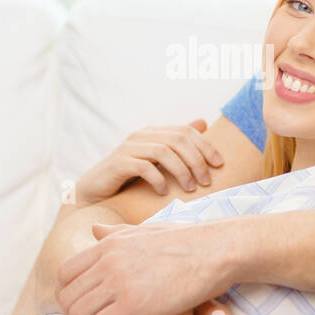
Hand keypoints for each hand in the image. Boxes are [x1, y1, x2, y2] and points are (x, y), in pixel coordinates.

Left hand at [57, 219, 238, 314]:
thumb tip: (95, 230)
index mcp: (109, 244)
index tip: (71, 309)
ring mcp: (117, 282)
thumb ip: (117, 233)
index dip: (64, 294)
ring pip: (78, 313)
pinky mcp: (131, 304)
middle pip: (68, 294)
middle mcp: (107, 260)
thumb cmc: (189, 242)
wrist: (215, 251)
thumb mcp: (146, 231)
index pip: (67, 271)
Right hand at [73, 119, 223, 205]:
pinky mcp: (118, 164)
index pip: (185, 131)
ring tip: (190, 188)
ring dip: (181, 170)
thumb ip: (176, 143)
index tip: (219, 165)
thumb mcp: (156, 159)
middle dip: (196, 160)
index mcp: (153, 132)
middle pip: (177, 140)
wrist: (95, 191)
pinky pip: (143, 167)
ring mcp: (128, 148)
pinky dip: (158, 179)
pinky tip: (165, 192)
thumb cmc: (129, 177)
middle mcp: (141, 136)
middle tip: (206, 181)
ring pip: (163, 151)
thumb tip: (202, 122)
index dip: (205, 146)